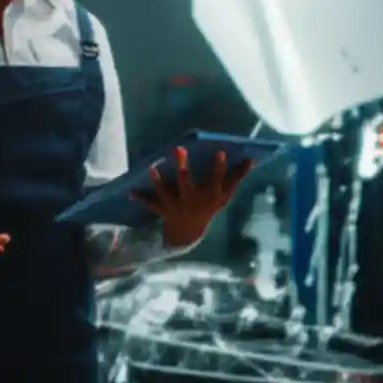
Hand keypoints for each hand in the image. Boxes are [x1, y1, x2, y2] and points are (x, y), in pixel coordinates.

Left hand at [131, 147, 253, 247]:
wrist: (189, 234)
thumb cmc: (208, 207)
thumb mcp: (224, 195)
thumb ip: (237, 177)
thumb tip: (251, 159)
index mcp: (211, 196)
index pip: (218, 180)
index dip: (219, 168)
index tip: (220, 152)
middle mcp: (194, 201)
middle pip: (187, 183)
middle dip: (182, 168)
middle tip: (178, 148)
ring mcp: (177, 206)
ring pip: (166, 193)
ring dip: (158, 182)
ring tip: (152, 168)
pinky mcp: (163, 209)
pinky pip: (151, 204)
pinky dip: (141, 198)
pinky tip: (131, 192)